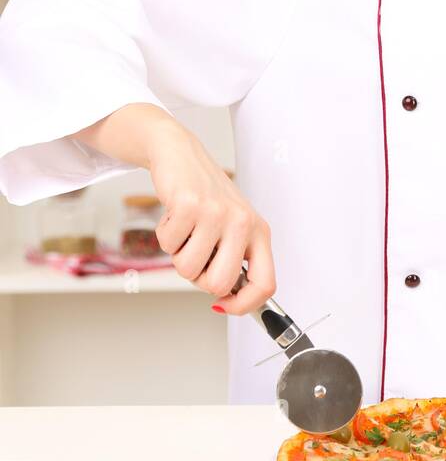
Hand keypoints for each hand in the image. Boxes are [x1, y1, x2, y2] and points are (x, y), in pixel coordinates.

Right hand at [146, 117, 275, 315]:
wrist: (181, 154)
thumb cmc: (207, 196)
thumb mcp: (233, 226)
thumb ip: (234, 260)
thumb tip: (228, 302)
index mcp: (259, 232)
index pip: (265, 284)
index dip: (243, 306)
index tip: (223, 306)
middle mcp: (243, 223)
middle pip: (220, 284)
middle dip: (200, 280)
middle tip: (197, 256)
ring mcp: (217, 214)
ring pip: (188, 269)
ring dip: (178, 255)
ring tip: (186, 231)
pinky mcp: (189, 205)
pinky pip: (167, 246)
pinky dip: (165, 235)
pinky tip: (175, 216)